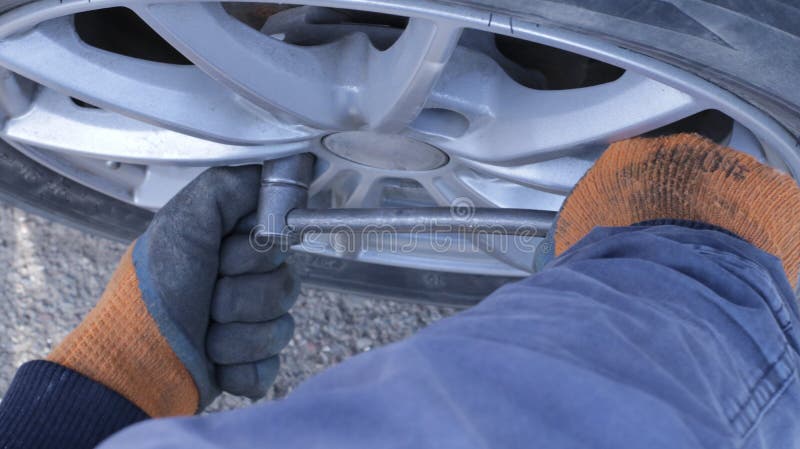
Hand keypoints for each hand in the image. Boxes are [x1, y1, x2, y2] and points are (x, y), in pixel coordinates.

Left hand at [136, 165, 298, 404]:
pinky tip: (214, 360)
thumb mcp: (183, 221)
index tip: (223, 257)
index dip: (254, 253)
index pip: (282, 242)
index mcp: (233, 248)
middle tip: (206, 296)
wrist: (136, 359)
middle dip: (240, 296)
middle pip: (287, 286)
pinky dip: (239, 367)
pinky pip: (271, 366)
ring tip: (204, 332)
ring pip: (281, 328)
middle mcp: (245, 284)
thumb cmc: (152, 293)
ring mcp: (250, 327)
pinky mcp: (251, 366)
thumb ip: (228, 187)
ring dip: (235, 334)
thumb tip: (269, 169)